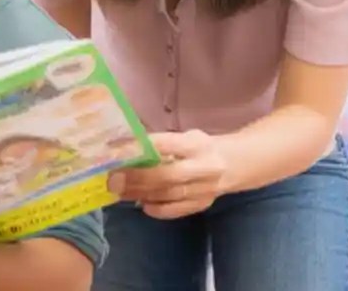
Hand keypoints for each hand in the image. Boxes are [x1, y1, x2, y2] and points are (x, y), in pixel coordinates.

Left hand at [107, 130, 227, 219]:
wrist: (234, 164)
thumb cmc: (200, 147)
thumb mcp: (185, 137)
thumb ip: (161, 143)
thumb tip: (124, 149)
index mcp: (196, 144)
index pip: (166, 145)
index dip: (140, 149)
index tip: (117, 152)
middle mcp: (204, 167)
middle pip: (168, 175)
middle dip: (137, 178)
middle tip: (113, 180)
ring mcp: (205, 189)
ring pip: (169, 194)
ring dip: (141, 194)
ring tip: (119, 192)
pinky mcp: (203, 204)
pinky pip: (177, 210)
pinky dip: (157, 209)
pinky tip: (141, 204)